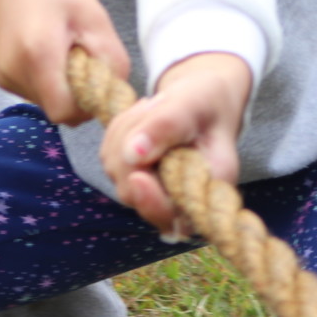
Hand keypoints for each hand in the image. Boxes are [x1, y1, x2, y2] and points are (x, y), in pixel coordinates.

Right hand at [0, 0, 126, 124]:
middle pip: (57, 109)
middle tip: (81, 55)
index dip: (87, 104)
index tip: (96, 79)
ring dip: (62, 85)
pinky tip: (47, 49)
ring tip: (62, 47)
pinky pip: (33, 91)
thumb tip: (114, 99)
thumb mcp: (95, 18)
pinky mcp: (0, 75)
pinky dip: (47, 79)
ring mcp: (3, 75)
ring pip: (46, 101)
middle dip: (77, 92)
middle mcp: (13, 71)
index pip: (66, 112)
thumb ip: (111, 63)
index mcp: (37, 54)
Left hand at [102, 52, 252, 234]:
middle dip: (132, 142)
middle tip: (156, 105)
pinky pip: (109, 154)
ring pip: (116, 168)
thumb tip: (132, 155)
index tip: (138, 177)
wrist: (203, 100)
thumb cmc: (206, 102)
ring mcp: (152, 193)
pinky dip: (120, 129)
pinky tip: (145, 115)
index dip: (151, 201)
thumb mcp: (192, 104)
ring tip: (156, 107)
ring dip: (126, 130)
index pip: (173, 217)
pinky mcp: (132, 180)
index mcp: (207, 192)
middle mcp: (178, 201)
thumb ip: (166, 126)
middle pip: (132, 190)